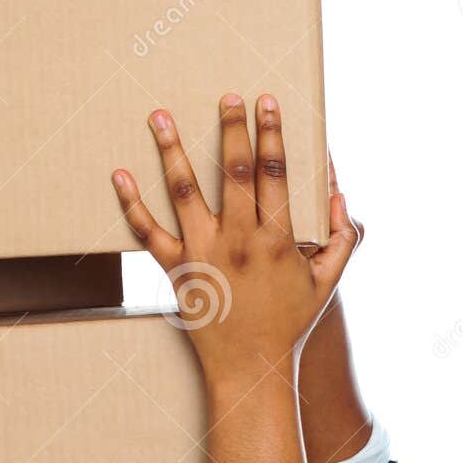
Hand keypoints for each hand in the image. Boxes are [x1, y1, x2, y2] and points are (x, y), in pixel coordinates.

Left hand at [110, 93, 361, 387]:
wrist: (249, 367)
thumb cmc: (289, 324)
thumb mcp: (327, 281)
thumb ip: (344, 236)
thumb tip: (342, 193)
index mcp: (276, 239)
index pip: (276, 174)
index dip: (272, 134)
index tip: (266, 102)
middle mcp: (238, 242)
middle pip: (234, 173)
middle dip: (231, 129)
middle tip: (226, 96)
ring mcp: (203, 254)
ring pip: (184, 192)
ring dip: (172, 151)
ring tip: (160, 116)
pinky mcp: (176, 271)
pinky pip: (148, 234)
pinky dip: (131, 205)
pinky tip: (119, 175)